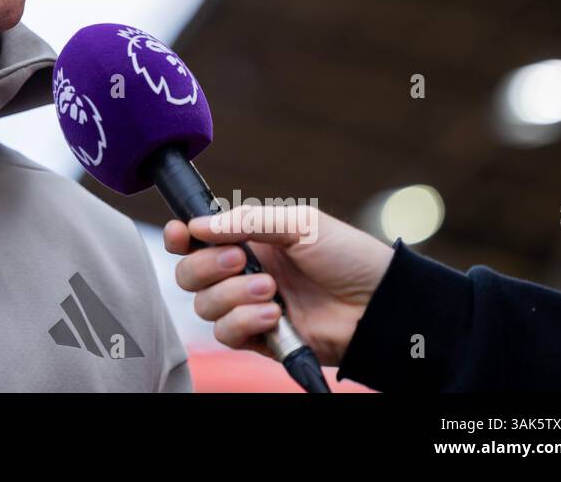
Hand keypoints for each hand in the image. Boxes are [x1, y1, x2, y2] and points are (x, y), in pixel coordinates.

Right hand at [164, 204, 394, 365]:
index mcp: (248, 241)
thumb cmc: (348, 257)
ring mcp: (249, 307)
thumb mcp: (300, 224)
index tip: (181, 235)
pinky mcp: (260, 339)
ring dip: (232, 296)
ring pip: (204, 306)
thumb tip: (197, 225)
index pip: (196, 239)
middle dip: (206, 266)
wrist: (380, 305)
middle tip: (239, 261)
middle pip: (188, 274)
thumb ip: (247, 221)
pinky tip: (275, 316)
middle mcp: (242, 274)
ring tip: (271, 292)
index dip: (180, 237)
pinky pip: (226, 334)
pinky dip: (244, 322)